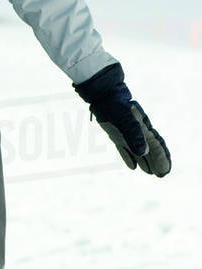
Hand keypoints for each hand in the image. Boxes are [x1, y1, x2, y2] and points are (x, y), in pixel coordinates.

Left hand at [74, 62, 170, 176]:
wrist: (102, 94)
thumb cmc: (114, 106)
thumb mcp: (125, 120)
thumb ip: (134, 136)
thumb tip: (143, 153)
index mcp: (143, 128)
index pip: (156, 147)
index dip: (162, 159)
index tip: (165, 171)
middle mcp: (137, 131)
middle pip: (150, 150)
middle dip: (156, 162)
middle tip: (161, 174)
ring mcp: (127, 132)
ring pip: (139, 150)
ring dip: (145, 161)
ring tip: (151, 172)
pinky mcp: (116, 133)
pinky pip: (125, 148)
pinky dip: (129, 157)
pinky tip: (132, 166)